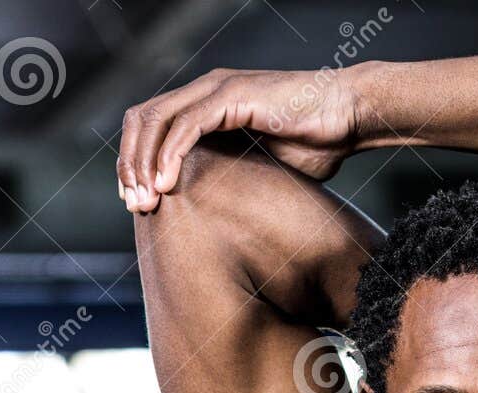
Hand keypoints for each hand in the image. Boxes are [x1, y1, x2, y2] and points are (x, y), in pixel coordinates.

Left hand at [117, 67, 362, 211]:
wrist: (347, 117)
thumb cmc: (316, 144)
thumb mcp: (262, 171)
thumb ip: (232, 180)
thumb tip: (217, 218)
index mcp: (205, 104)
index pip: (150, 127)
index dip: (135, 163)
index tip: (138, 204)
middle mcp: (203, 91)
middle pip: (141, 120)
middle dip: (130, 165)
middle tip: (134, 206)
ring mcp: (214, 89)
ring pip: (155, 121)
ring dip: (144, 163)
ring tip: (146, 201)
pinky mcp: (230, 96)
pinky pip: (186, 126)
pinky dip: (169, 156)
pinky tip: (166, 186)